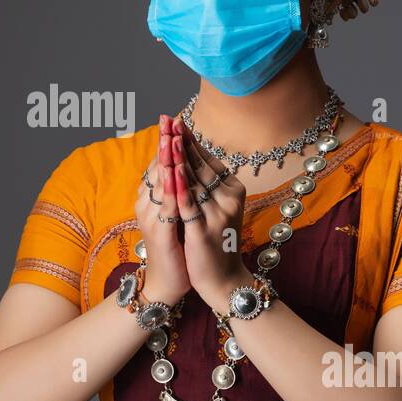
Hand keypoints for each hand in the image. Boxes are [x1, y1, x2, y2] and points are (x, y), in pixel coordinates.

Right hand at [131, 113, 191, 303]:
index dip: (165, 141)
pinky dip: (170, 190)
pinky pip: (165, 207)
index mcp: (152, 197)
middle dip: (164, 143)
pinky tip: (176, 176)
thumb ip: (179, 190)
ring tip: (170, 138)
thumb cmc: (175, 247)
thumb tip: (186, 166)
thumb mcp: (177, 213)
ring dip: (165, 160)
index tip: (172, 119)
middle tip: (168, 119)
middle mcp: (147, 204)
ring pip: (158, 183)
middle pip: (156, 167)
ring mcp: (151, 218)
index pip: (158, 163)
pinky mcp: (159, 233)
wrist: (168, 282)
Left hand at [168, 116, 253, 313]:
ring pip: (195, 180)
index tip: (176, 121)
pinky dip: (180, 186)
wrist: (222, 280)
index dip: (190, 141)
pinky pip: (189, 204)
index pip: (208, 160)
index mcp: (232, 190)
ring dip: (180, 157)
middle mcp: (229, 198)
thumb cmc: (215, 243)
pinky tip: (172, 171)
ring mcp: (218, 214)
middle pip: (201, 165)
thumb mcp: (214, 210)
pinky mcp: (204, 231)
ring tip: (169, 136)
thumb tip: (189, 159)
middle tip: (169, 120)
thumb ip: (205, 186)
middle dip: (182, 142)